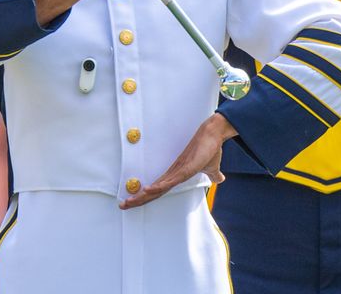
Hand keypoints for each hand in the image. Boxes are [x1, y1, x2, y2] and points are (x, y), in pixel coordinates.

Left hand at [120, 113, 236, 208]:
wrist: (212, 135)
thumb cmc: (209, 149)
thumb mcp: (212, 168)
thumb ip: (212, 175)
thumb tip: (218, 179)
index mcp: (175, 176)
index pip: (157, 190)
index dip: (145, 198)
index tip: (133, 203)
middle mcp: (172, 174)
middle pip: (152, 191)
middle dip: (137, 199)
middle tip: (122, 206)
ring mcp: (178, 171)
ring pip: (157, 187)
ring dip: (142, 195)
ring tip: (129, 202)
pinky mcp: (185, 168)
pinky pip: (171, 180)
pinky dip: (159, 185)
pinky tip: (148, 190)